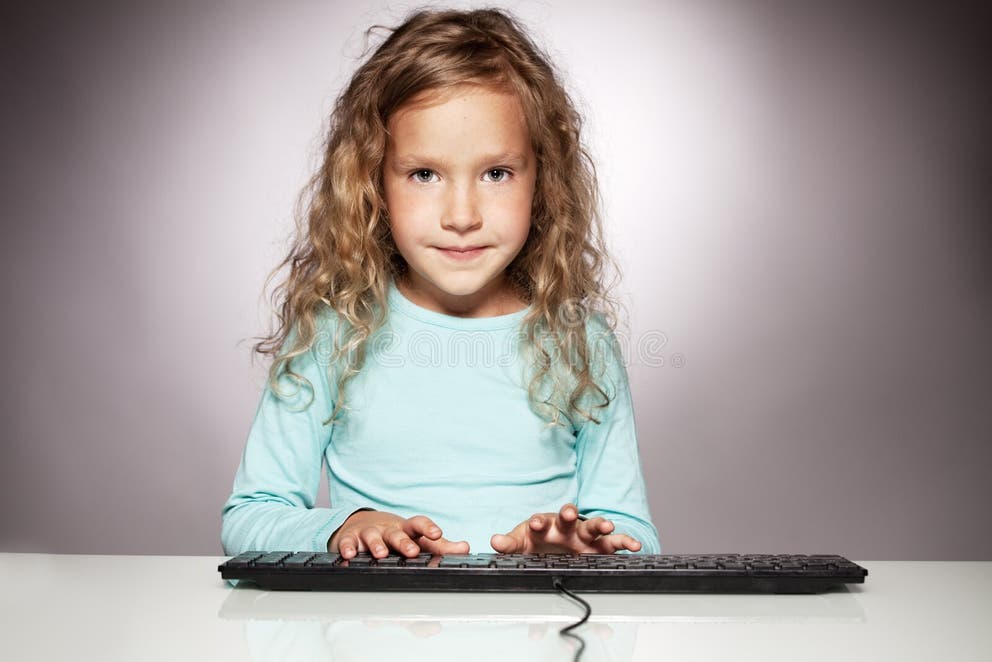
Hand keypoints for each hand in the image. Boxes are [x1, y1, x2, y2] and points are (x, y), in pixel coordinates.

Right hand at [329, 510, 469, 558]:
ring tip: (380, 555)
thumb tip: (465, 548)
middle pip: (397, 534)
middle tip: (412, 552)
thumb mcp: (417, 539)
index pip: (420, 524)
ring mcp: (369, 533)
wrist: (362, 524)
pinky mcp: (350, 539)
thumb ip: (441, 546)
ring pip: (373, 537)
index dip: (429, 528)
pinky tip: (349, 555)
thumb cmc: (396, 535)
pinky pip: (347, 543)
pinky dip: (347, 548)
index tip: (437, 533)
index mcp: (407, 529)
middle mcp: (389, 529)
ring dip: (376, 545)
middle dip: (404, 542)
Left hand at [490, 503, 641, 553]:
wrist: (554, 548)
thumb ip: (509, 544)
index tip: (535, 522)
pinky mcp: (598, 546)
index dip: (538, 521)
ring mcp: (583, 535)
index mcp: (544, 526)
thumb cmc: (537, 542)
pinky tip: (635, 546)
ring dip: (600, 523)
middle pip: (568, 516)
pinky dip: (625, 542)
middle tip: (570, 513)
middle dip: (570, 513)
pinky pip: (614, 542)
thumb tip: (494, 541)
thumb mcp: (520, 544)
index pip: (540, 520)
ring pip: (593, 526)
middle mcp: (565, 527)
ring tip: (609, 525)